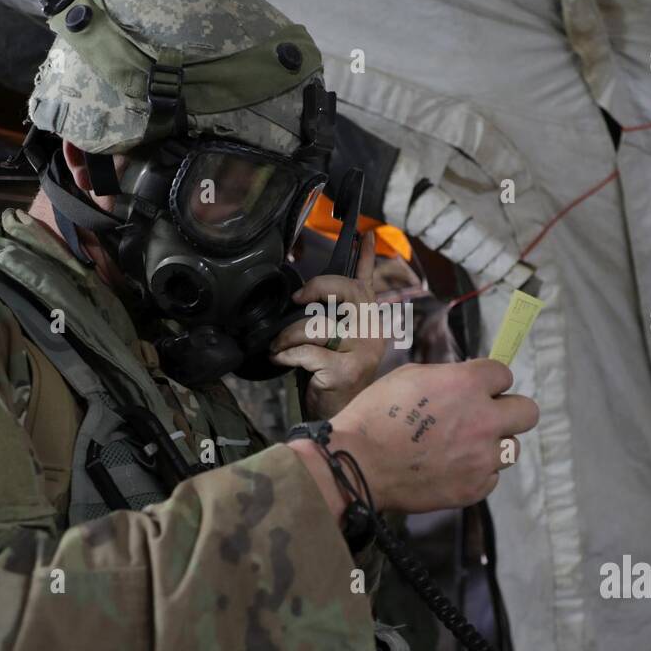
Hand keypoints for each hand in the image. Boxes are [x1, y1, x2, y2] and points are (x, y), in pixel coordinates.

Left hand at [269, 232, 384, 418]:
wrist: (338, 416)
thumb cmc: (330, 377)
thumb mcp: (331, 341)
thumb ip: (328, 316)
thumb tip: (302, 297)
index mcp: (370, 320)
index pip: (368, 283)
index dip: (366, 257)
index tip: (365, 234)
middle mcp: (373, 331)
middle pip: (347, 291)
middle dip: (318, 288)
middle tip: (296, 299)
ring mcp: (363, 351)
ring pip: (318, 326)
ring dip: (288, 335)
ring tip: (277, 346)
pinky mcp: (347, 370)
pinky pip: (307, 352)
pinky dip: (286, 355)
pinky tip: (280, 360)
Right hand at [291, 359, 538, 516]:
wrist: (357, 464)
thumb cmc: (375, 415)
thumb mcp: (409, 376)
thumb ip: (447, 378)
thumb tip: (465, 384)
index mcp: (468, 385)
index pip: (504, 374)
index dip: (490, 381)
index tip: (477, 389)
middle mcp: (484, 420)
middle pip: (528, 412)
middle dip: (509, 411)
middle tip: (487, 417)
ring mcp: (482, 458)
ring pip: (511, 449)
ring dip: (492, 445)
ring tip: (462, 448)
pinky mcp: (474, 488)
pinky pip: (491, 477)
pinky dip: (476, 473)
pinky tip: (449, 469)